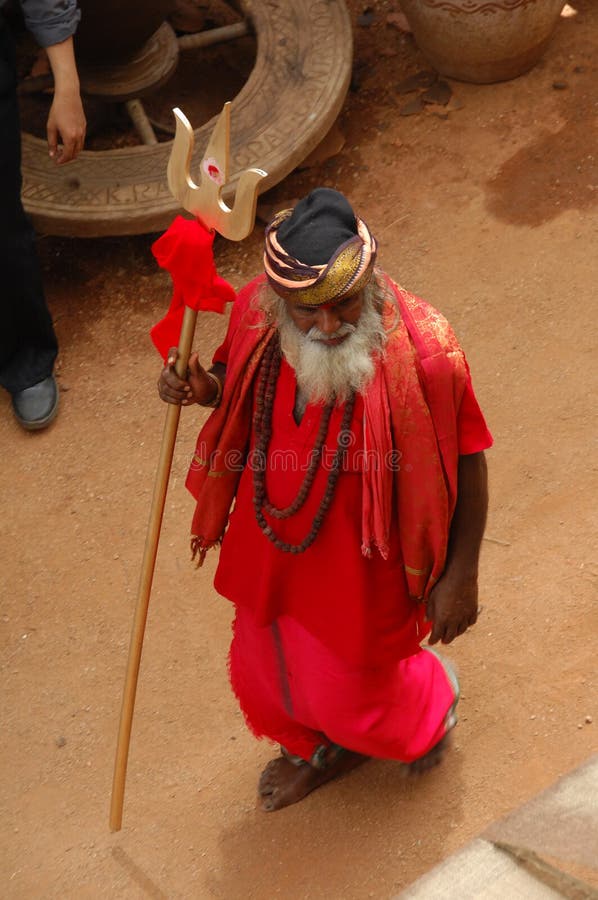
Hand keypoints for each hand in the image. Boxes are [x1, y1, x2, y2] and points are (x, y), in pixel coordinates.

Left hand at [45, 37, 85, 163]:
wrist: (68, 96)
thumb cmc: (57, 110)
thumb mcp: (51, 127)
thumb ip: (51, 142)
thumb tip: (52, 155)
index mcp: (70, 137)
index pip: (67, 154)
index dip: (62, 160)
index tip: (56, 162)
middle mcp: (79, 136)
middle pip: (75, 154)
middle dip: (67, 158)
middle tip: (59, 158)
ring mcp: (83, 132)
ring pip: (80, 148)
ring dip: (72, 152)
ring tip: (63, 150)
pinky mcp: (84, 127)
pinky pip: (81, 140)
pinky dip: (76, 145)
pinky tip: (68, 141)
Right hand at [157, 347, 216, 405]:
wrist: (201, 392)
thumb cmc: (201, 379)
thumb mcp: (200, 373)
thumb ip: (195, 365)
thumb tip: (195, 354)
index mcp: (179, 361)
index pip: (171, 352)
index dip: (171, 355)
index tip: (173, 362)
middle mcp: (168, 369)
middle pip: (166, 374)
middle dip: (177, 384)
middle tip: (189, 388)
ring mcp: (164, 380)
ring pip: (165, 387)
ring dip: (178, 394)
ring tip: (189, 395)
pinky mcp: (163, 390)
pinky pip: (164, 396)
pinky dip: (174, 400)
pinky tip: (183, 401)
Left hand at [426, 567, 478, 644]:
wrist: (461, 577)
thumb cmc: (443, 586)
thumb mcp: (431, 598)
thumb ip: (429, 611)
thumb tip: (427, 621)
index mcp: (442, 619)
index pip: (437, 635)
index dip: (433, 640)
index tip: (431, 642)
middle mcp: (454, 621)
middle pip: (450, 636)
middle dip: (444, 640)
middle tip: (442, 641)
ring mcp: (465, 616)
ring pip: (461, 631)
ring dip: (455, 634)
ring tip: (452, 634)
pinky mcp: (473, 610)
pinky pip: (470, 623)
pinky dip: (466, 625)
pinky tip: (464, 624)